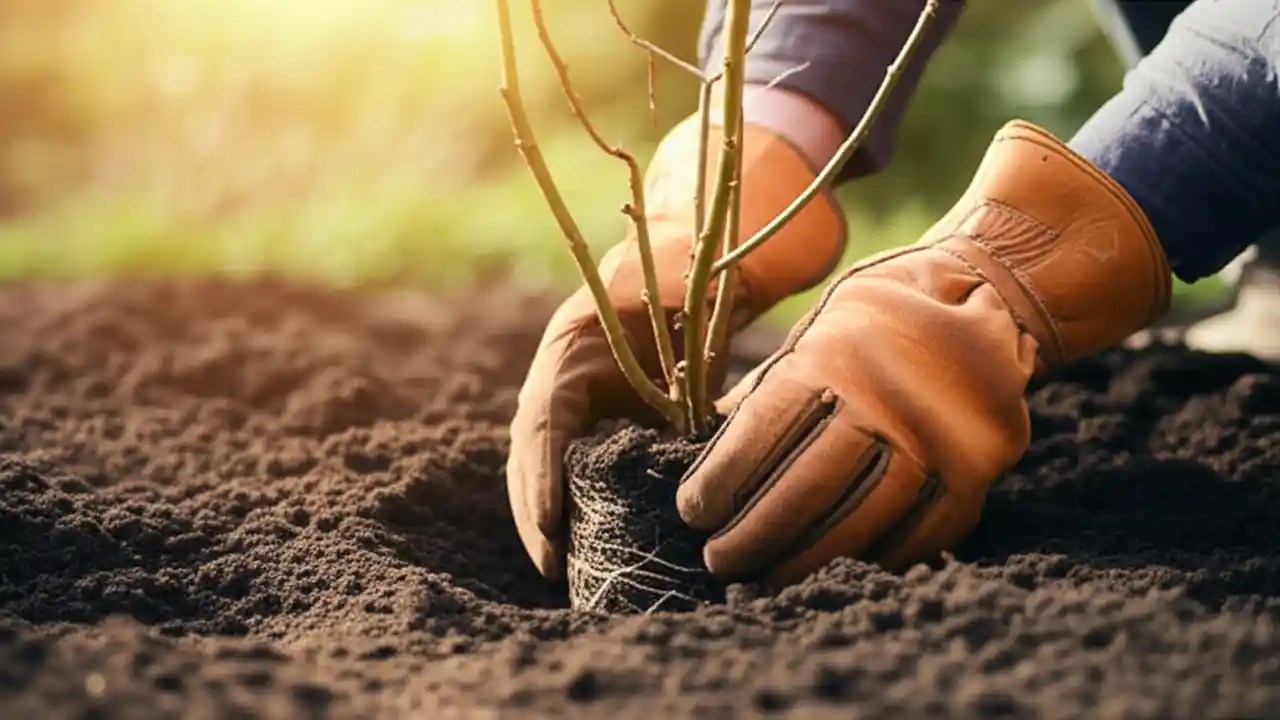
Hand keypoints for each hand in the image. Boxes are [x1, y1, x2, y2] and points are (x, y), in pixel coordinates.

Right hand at [508, 115, 845, 578]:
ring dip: (546, 519)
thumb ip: (684, 337)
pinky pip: (567, 468)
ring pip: (540, 467)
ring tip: (560, 573)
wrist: (671, 265)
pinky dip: (567, 508)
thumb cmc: (677, 283)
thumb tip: (712, 396)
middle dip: (536, 513)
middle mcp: (556, 380)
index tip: (551, 527)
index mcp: (567, 352)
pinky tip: (581, 549)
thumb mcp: (679, 304)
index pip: (541, 422)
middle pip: (528, 455)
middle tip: (552, 570)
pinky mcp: (587, 420)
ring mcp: (566, 402)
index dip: (541, 478)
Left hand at [678, 121, 1171, 585]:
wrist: (988, 294)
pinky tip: (837, 570)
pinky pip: (916, 534)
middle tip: (720, 561)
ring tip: (768, 580)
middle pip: (804, 491)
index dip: (721, 482)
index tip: (693, 512)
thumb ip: (772, 383)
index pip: (762, 437)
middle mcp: (885, 403)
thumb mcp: (819, 326)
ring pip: (857, 524)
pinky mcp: (975, 472)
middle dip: (752, 534)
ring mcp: (936, 442)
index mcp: (834, 360)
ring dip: (805, 560)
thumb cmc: (881, 314)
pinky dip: (872, 559)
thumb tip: (714, 431)